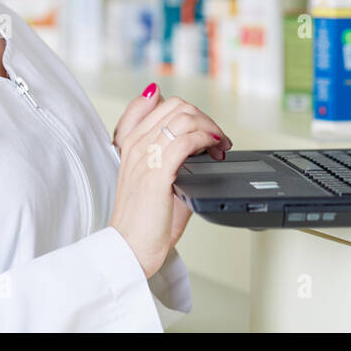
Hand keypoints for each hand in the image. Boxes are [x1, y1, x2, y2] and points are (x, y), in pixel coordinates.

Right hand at [109, 95, 231, 278]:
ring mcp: (145, 157)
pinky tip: (213, 151)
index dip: (191, 112)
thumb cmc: (145, 219)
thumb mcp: (157, 177)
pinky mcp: (156, 173)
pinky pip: (186, 140)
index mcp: (132, 142)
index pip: (162, 103)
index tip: (205, 129)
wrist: (130, 247)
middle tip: (218, 139)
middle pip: (177, 106)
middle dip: (205, 118)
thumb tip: (201, 144)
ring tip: (219, 146)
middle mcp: (136, 145)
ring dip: (210, 128)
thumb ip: (174, 155)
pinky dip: (206, 139)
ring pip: (184, 118)